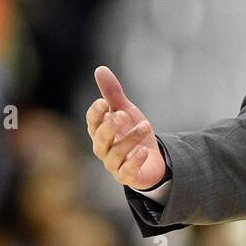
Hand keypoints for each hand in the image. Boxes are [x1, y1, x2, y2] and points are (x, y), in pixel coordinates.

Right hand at [87, 65, 166, 189]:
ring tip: (145, 126)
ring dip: (130, 139)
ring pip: (116, 153)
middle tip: (123, 114)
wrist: (152, 159)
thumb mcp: (126, 110)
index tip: (103, 102)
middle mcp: (103, 148)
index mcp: (100, 131)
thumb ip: (113, 93)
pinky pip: (127, 171)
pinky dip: (134, 161)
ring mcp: (114, 164)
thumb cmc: (133, 133)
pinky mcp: (127, 176)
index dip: (96, 113)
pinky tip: (143, 151)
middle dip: (111, 126)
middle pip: (101, 138)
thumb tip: (100, 69)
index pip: (92, 122)